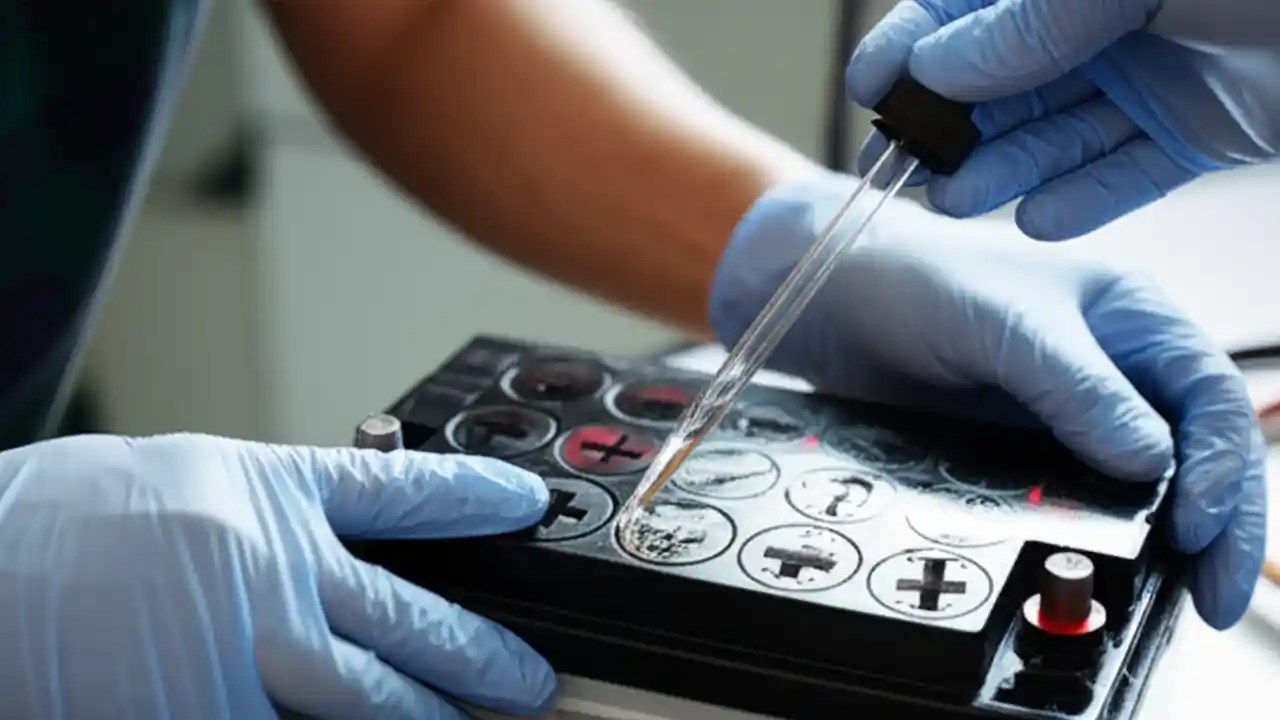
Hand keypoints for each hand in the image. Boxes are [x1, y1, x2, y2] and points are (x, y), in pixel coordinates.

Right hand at [0, 433, 556, 718]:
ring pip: (371, 699)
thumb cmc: (66, 520)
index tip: (526, 508)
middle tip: (528, 679)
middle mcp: (276, 569)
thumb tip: (333, 554)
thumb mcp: (189, 482)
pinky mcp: (204, 712)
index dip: (478, 499)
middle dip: (482, 656)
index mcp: (271, 495)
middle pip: (414, 619)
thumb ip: (271, 515)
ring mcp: (246, 650)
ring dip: (425, 719)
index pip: (405, 490)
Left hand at [709, 173, 1266, 628]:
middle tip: (1213, 593)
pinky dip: (1095, 535)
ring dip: (1161, 540)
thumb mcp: (1008, 324)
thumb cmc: (919, 278)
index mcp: (1131, 319)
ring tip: (1173, 597)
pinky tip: (1098, 566)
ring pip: (1141, 486)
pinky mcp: (1020, 453)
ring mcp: (1066, 416)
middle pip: (1195, 451)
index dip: (1223, 464)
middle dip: (1216, 523)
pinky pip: (1073, 501)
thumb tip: (1155, 463)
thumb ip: (1082, 389)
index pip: (1210, 396)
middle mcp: (1111, 369)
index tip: (1200, 523)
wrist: (831, 301)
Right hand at [846, 0, 1279, 239]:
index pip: (973, 4)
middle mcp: (1112, 18)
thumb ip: (1030, 27)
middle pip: (1007, 79)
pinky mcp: (1198, 132)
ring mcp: (1156, 74)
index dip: (914, 42)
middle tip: (914, 167)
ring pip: (1059, 131)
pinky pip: (1124, 171)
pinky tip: (1040, 220)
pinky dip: (1083, 198)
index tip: (871, 89)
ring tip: (963, 200)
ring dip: (1007, 167)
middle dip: (957, 122)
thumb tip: (938, 66)